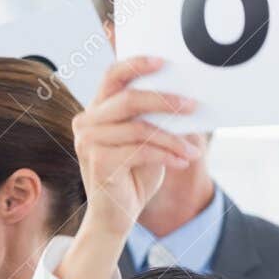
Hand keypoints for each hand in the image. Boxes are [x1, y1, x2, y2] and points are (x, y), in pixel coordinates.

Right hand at [56, 57, 201, 278]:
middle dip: (165, 101)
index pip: (113, 75)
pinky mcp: (98, 162)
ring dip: (172, 139)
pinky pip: (140, 151)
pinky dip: (166, 156)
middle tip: (193, 106)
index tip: (163, 61)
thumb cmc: (133, 175)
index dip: (136, 63)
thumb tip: (184, 96)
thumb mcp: (146, 140)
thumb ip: (154, 116)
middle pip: (129, 99)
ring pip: (139, 128)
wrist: (116, 216)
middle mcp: (86, 122)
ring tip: (192, 150)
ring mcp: (88, 142)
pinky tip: (182, 161)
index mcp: (96, 110)